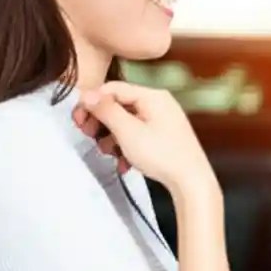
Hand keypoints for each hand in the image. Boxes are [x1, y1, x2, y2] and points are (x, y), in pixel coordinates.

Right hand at [72, 81, 215, 195]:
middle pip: (119, 105)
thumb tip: (87, 94)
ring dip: (113, 138)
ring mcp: (163, 120)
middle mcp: (160, 104)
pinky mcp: (164, 136)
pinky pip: (138, 135)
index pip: (112, 88)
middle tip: (90, 136)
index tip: (79, 120)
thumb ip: (106, 111)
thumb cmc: (163, 156)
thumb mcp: (128, 131)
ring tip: (110, 154)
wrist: (192, 182)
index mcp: (153, 96)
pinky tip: (124, 163)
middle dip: (102, 123)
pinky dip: (127, 147)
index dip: (91, 103)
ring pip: (126, 122)